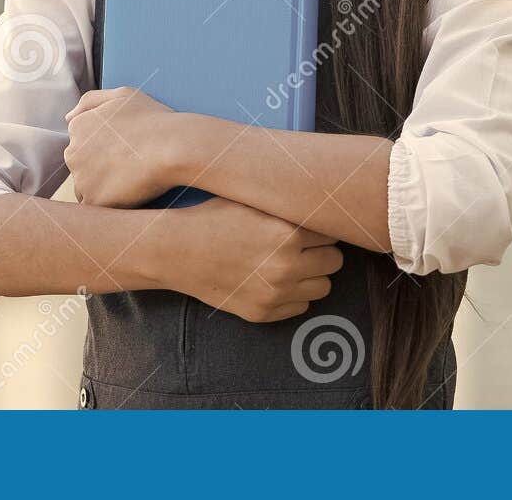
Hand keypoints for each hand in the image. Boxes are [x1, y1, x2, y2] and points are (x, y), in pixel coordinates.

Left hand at [63, 86, 186, 207]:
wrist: (174, 147)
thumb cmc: (153, 119)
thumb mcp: (122, 95)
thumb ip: (90, 101)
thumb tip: (67, 118)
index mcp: (78, 127)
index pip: (82, 144)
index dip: (104, 148)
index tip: (124, 148)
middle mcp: (73, 152)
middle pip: (81, 167)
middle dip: (100, 168)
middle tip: (130, 165)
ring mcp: (82, 178)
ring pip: (86, 188)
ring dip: (103, 188)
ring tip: (130, 180)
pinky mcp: (94, 201)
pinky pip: (95, 208)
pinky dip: (109, 204)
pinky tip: (128, 194)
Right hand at [157, 197, 343, 322]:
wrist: (176, 251)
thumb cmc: (213, 217)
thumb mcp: (252, 200)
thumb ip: (289, 204)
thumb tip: (326, 198)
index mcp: (287, 234)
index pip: (332, 233)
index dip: (321, 226)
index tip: (309, 223)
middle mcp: (286, 267)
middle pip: (335, 262)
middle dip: (322, 251)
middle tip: (303, 243)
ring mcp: (275, 293)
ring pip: (324, 287)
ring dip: (312, 274)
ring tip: (290, 261)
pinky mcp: (264, 313)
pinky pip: (302, 306)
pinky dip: (294, 294)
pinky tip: (274, 278)